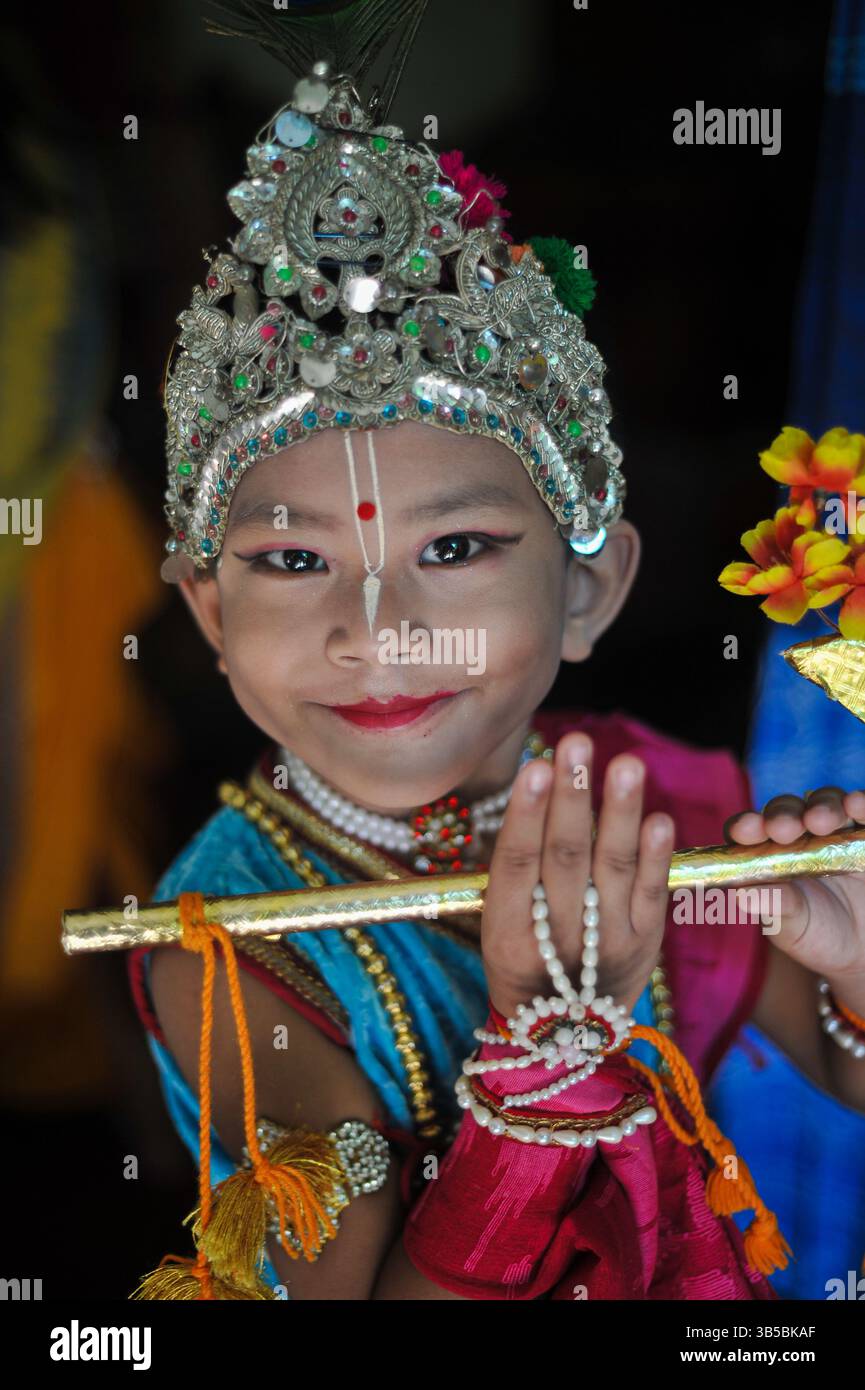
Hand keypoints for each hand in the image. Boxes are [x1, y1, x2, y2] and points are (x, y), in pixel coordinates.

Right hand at [481, 733, 675, 1019]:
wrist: (567, 1036)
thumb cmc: (527, 958)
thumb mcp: (502, 924)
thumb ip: (517, 867)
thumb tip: (540, 783)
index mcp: (507, 933)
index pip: (515, 865)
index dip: (526, 816)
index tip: (537, 766)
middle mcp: (557, 939)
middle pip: (565, 858)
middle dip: (573, 797)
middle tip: (578, 743)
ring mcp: (606, 944)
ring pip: (612, 869)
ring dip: (620, 813)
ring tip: (627, 764)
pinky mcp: (646, 945)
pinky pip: (652, 896)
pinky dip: (657, 858)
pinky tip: (659, 819)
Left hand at [724, 786, 864, 980]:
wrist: (860, 947)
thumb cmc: (814, 934)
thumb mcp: (792, 926)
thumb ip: (773, 905)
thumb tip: (743, 895)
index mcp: (765, 853)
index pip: (748, 830)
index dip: (745, 826)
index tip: (746, 831)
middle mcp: (796, 834)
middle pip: (785, 810)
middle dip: (783, 815)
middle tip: (785, 829)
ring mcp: (831, 830)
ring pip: (823, 803)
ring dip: (822, 806)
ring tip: (821, 821)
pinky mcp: (862, 832)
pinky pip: (860, 809)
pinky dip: (859, 803)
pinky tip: (856, 804)